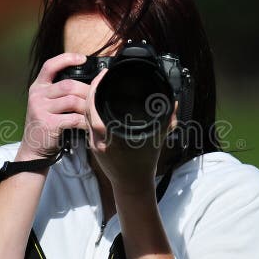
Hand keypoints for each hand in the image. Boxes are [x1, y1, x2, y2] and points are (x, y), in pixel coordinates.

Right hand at [16, 53, 90, 161]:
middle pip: (68, 85)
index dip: (67, 59)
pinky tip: (89, 125)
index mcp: (38, 87)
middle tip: (97, 98)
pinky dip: (84, 122)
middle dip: (86, 91)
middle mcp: (37, 95)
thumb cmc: (47, 124)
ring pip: (72, 101)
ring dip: (87, 107)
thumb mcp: (48, 103)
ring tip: (94, 112)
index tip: (83, 58)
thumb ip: (60, 91)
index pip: (50, 65)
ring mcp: (41, 109)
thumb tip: (89, 81)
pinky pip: (73, 118)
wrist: (34, 149)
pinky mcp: (48, 123)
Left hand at [84, 69, 176, 194]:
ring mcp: (93, 142)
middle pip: (87, 109)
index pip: (95, 110)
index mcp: (112, 138)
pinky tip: (97, 99)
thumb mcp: (157, 140)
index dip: (96, 90)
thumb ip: (166, 120)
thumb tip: (173, 101)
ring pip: (85, 115)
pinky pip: (87, 122)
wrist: (132, 184)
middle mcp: (99, 140)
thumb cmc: (144, 164)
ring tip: (99, 82)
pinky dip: (91, 108)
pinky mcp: (92, 144)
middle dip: (91, 89)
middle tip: (101, 74)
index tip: (103, 75)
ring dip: (90, 97)